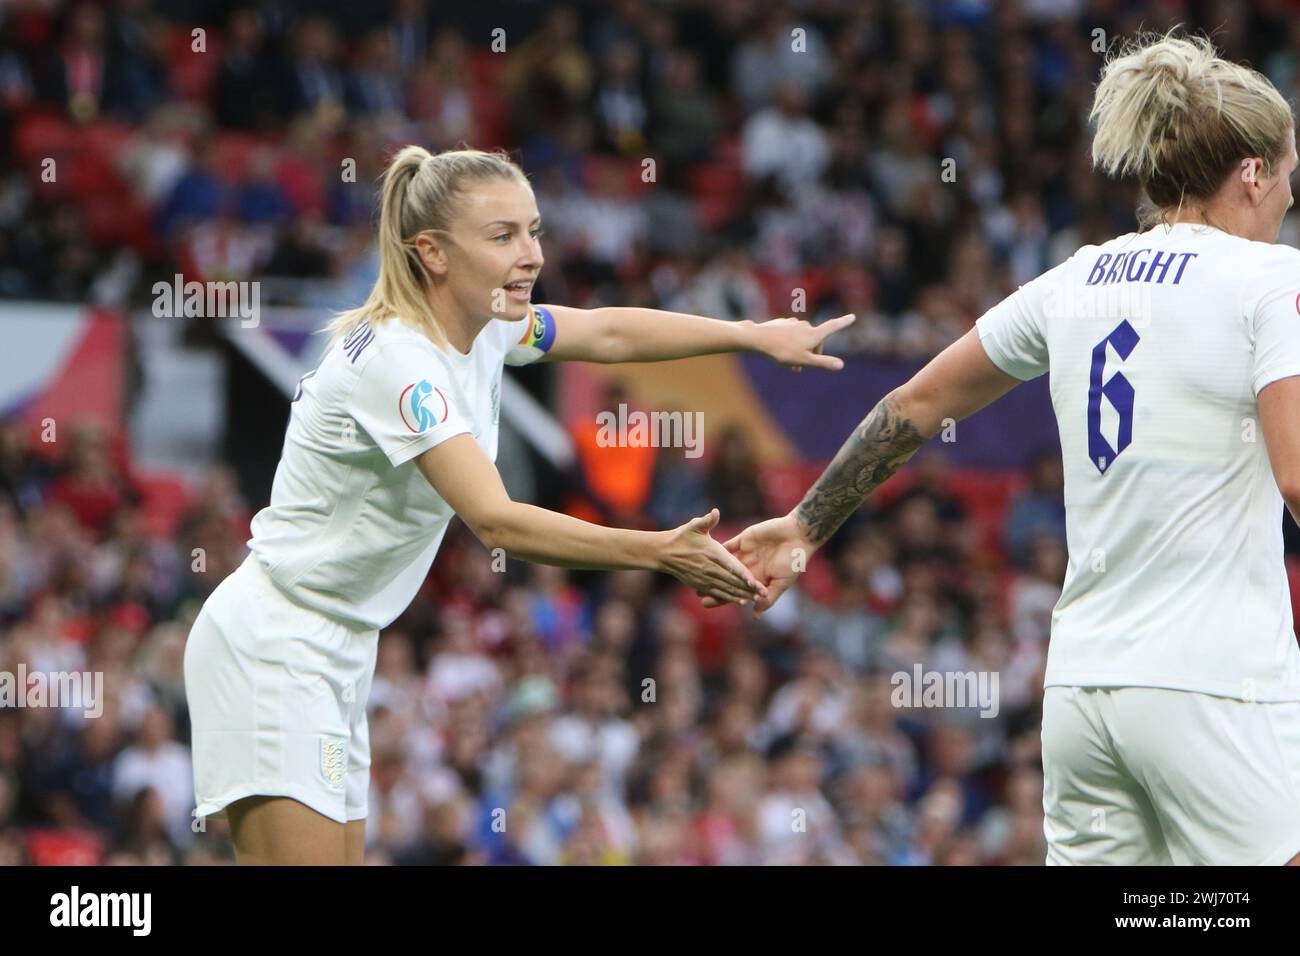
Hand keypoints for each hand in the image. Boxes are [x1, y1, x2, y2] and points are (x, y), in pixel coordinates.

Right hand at [658, 509, 768, 605]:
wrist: (663, 552)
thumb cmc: (681, 537)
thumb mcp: (694, 526)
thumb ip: (707, 521)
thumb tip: (715, 512)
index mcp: (712, 553)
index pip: (731, 565)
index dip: (743, 573)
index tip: (753, 581)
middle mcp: (709, 568)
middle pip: (732, 580)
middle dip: (747, 588)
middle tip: (762, 594)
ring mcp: (705, 578)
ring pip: (726, 588)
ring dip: (741, 594)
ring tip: (755, 600)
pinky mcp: (700, 584)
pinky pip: (717, 592)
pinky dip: (729, 597)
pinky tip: (740, 601)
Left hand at [698, 512, 814, 614]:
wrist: (799, 535)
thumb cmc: (794, 561)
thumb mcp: (782, 583)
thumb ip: (768, 599)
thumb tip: (755, 616)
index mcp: (757, 579)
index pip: (735, 591)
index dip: (721, 597)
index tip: (705, 604)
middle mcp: (749, 567)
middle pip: (726, 579)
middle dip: (712, 585)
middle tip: (695, 591)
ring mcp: (745, 554)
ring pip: (723, 563)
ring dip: (711, 567)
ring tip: (697, 573)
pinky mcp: (744, 540)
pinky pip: (727, 545)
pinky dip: (716, 548)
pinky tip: (704, 552)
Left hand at [751, 314, 855, 371]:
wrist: (758, 339)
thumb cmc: (782, 351)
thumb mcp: (804, 360)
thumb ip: (823, 362)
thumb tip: (841, 365)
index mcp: (813, 334)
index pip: (833, 327)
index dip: (843, 322)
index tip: (852, 316)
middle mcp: (805, 326)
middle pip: (815, 340)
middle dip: (811, 353)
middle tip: (798, 369)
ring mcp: (793, 324)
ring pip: (802, 339)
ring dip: (799, 350)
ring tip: (788, 362)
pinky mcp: (782, 324)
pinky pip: (790, 335)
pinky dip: (789, 344)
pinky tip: (779, 350)